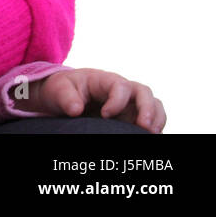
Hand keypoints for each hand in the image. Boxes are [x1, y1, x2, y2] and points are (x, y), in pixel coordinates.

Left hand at [24, 68, 165, 131]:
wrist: (64, 96)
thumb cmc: (63, 89)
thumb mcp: (58, 89)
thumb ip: (66, 98)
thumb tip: (76, 110)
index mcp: (104, 79)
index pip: (120, 86)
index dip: (117, 101)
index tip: (105, 115)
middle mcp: (122, 90)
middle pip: (144, 92)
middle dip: (148, 108)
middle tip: (143, 126)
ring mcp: (129, 103)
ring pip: (153, 105)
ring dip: (157, 118)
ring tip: (152, 134)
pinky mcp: (131, 116)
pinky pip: (150, 119)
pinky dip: (154, 126)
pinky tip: (149, 136)